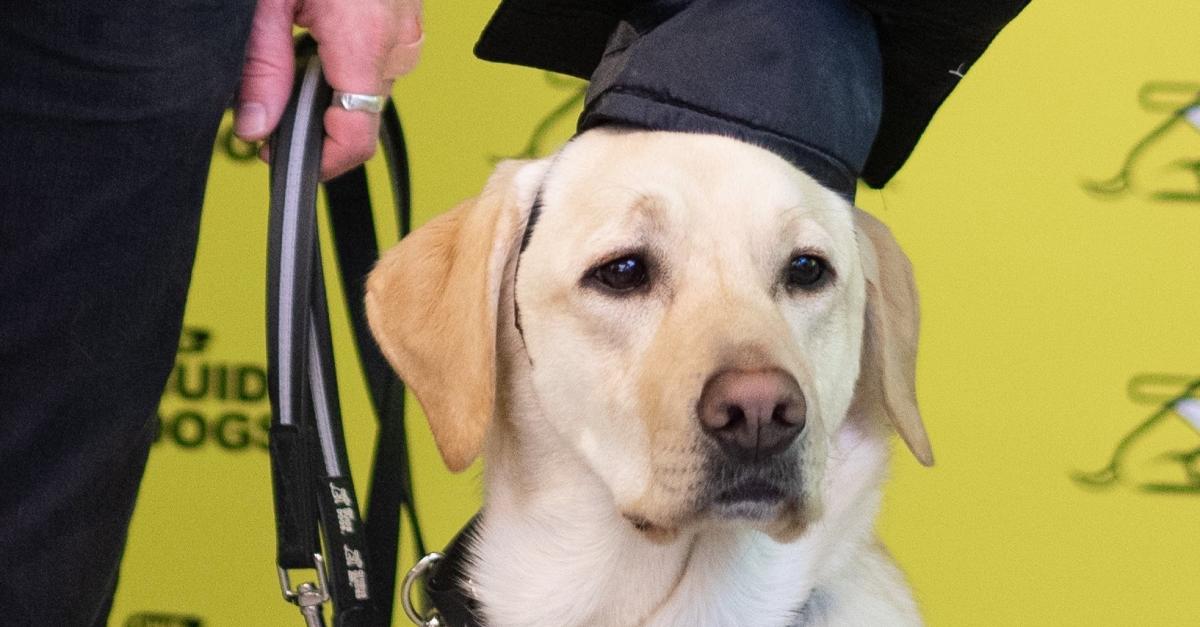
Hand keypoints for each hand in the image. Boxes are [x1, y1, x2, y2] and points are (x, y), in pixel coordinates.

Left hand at [235, 0, 422, 179]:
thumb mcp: (270, 0)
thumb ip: (263, 64)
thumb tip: (256, 126)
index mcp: (365, 42)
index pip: (355, 140)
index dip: (317, 160)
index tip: (280, 153)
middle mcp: (398, 44)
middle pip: (359, 115)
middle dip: (315, 111)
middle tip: (276, 82)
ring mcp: (409, 32)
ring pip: (370, 87)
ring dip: (334, 79)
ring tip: (302, 37)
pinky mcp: (409, 21)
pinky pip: (382, 58)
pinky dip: (352, 54)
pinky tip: (325, 23)